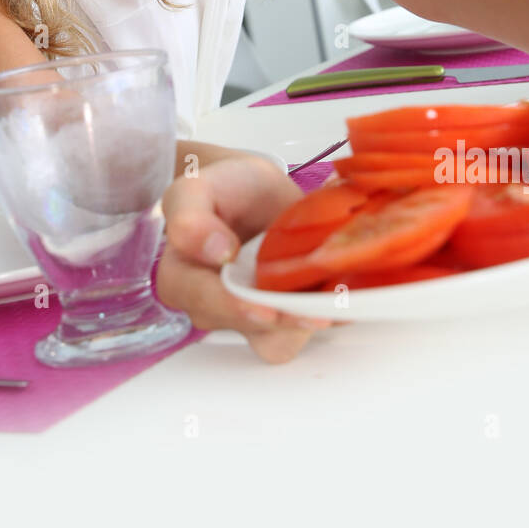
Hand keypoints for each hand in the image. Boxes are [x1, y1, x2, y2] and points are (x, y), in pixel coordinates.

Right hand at [156, 155, 342, 363]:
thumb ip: (189, 215)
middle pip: (250, 330)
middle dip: (285, 322)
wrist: (252, 191)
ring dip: (313, 322)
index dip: (234, 307)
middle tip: (317, 310)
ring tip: (337, 299)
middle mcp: (217, 309)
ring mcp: (257, 317)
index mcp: (183, 280)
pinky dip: (333, 311)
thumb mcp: (195, 187)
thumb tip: (216, 250)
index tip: (264, 308)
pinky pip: (311, 326)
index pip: (204, 301)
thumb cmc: (222, 190)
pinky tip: (346, 292)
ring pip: (282, 340)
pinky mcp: (291, 313)